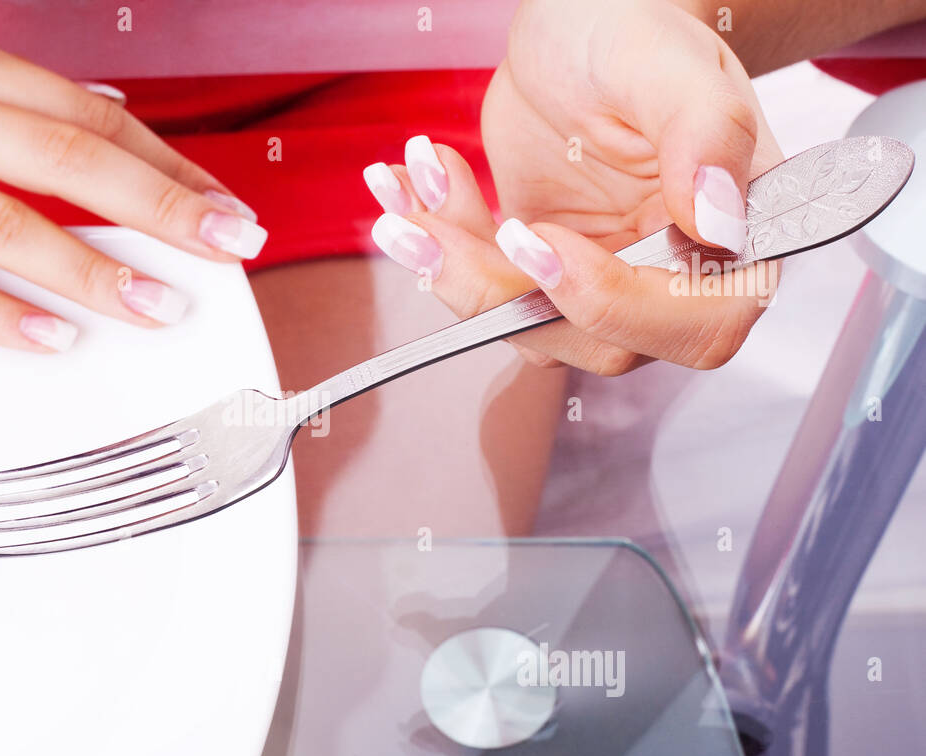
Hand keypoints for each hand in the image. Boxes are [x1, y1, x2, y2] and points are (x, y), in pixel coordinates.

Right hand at [0, 11, 265, 350]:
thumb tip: (98, 132)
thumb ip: (2, 106)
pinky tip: (48, 338)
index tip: (220, 208)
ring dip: (89, 269)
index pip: (86, 115)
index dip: (165, 165)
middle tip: (225, 248)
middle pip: (65, 158)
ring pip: (3, 220)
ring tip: (153, 308)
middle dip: (159, 207)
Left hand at [363, 0, 783, 374]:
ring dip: (451, 270)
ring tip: (404, 193)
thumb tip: (719, 219)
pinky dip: (434, 247)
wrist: (582, 18)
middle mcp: (671, 278)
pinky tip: (403, 186)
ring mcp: (601, 280)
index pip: (693, 325)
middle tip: (432, 224)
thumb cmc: (639, 29)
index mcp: (734, 242)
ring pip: (524, 326)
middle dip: (498, 289)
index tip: (538, 239)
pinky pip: (485, 291)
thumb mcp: (671, 66)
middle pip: (592, 341)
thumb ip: (707, 134)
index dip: (608, 301)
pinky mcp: (541, 270)